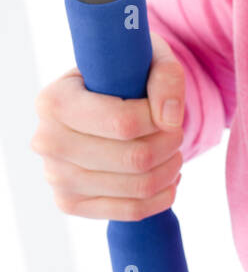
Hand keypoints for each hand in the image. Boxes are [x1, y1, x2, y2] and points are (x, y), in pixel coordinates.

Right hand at [30, 31, 186, 220]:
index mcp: (54, 101)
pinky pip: (130, 212)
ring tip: (174, 152)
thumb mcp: (146, 59)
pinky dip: (162, 196)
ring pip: (137, 187)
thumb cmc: (122, 76)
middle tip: (176, 133)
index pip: (124, 123)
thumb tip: (169, 119)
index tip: (166, 110)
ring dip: (170, 170)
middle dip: (170, 145)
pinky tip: (167, 177)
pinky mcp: (69, 203)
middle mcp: (47, 141)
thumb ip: (165, 76)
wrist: (97, 103)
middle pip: (134, 159)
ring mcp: (55, 177)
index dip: (160, 120)